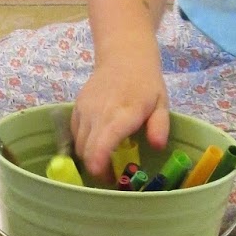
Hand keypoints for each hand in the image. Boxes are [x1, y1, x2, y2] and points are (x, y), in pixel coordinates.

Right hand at [71, 62, 169, 179]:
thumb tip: (157, 146)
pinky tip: (96, 145)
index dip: (99, 165)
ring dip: (89, 158)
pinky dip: (83, 145)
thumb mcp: (161, 103)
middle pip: (87, 151)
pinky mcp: (77, 108)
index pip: (102, 143)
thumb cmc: (145, 83)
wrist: (123, 57)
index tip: (106, 178)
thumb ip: (160, 126)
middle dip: (97, 170)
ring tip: (105, 163)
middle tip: (112, 178)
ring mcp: (84, 110)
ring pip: (79, 145)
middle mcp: (98, 113)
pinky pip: (75, 134)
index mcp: (122, 114)